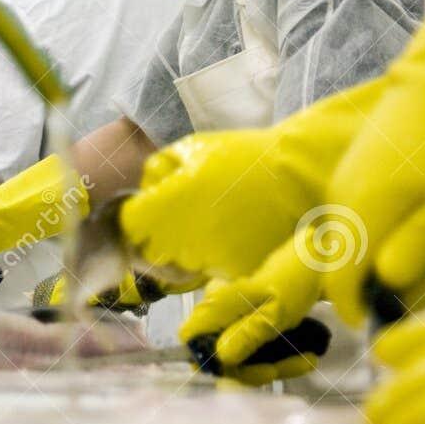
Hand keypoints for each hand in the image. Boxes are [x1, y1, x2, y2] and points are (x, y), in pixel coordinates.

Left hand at [121, 81, 389, 282]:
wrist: (295, 177)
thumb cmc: (241, 156)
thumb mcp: (191, 148)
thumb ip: (158, 171)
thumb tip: (145, 193)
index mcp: (165, 206)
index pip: (129, 225)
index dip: (136, 215)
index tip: (148, 208)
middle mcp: (180, 240)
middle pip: (150, 250)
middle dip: (158, 234)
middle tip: (181, 215)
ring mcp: (206, 261)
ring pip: (180, 264)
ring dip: (186, 248)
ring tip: (213, 220)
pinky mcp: (231, 275)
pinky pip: (210, 270)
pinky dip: (216, 257)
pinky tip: (232, 233)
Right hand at [180, 228, 326, 383]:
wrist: (324, 258)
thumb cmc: (296, 279)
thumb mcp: (274, 312)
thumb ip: (246, 335)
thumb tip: (220, 357)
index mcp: (217, 302)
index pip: (191, 337)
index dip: (210, 361)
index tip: (240, 371)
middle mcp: (219, 307)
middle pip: (219, 351)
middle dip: (251, 368)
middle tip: (281, 370)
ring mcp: (235, 312)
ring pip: (242, 351)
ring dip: (272, 363)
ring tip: (307, 360)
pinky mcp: (252, 317)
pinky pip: (258, 344)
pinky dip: (280, 353)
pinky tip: (307, 355)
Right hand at [323, 86, 424, 325]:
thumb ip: (414, 247)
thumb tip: (384, 284)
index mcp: (360, 211)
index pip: (337, 281)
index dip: (356, 311)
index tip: (389, 322)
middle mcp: (342, 199)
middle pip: (343, 266)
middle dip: (381, 286)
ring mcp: (345, 183)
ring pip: (352, 242)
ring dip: (388, 258)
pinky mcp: (354, 173)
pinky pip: (358, 218)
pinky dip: (386, 233)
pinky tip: (424, 223)